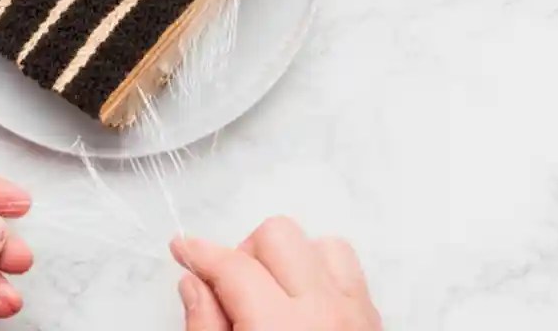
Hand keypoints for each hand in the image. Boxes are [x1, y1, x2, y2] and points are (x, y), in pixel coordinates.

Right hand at [170, 217, 381, 329]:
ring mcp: (355, 314)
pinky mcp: (373, 320)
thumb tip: (195, 285)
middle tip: (227, 287)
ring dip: (290, 259)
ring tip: (270, 293)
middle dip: (245, 253)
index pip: (233, 265)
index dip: (199, 251)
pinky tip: (302, 301)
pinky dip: (321, 273)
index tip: (183, 248)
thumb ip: (205, 327)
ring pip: (321, 243)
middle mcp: (324, 312)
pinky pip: (349, 269)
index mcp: (279, 327)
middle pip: (277, 236)